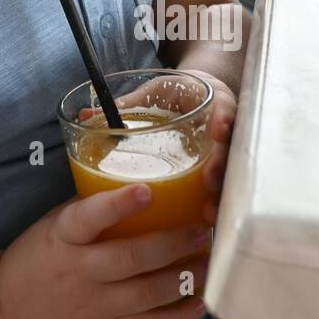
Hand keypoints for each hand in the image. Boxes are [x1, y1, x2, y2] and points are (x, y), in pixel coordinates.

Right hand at [0, 185, 211, 318]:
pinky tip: (199, 303)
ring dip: (183, 279)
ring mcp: (92, 306)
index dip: (117, 205)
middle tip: (201, 229)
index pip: (88, 218)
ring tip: (207, 261)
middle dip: (172, 244)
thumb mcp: (56, 221)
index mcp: (63, 237)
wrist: (9, 305)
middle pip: (129, 260)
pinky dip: (178, 318)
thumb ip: (94, 206)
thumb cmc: (42, 251)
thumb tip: (148, 177)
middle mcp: (78, 272)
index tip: (147, 190)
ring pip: (145, 296)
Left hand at [76, 69, 237, 226]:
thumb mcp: (151, 95)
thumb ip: (126, 106)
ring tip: (208, 213)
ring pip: (233, 173)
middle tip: (208, 180)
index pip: (226, 107)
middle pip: (234, 147)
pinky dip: (219, 205)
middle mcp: (224, 127)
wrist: (195, 95)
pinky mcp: (221, 170)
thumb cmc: (172, 96)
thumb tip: (84, 115)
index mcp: (209, 101)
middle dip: (222, 164)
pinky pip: (226, 189)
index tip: (217, 130)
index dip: (225, 119)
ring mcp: (226, 150)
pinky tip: (206, 223)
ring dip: (222, 192)